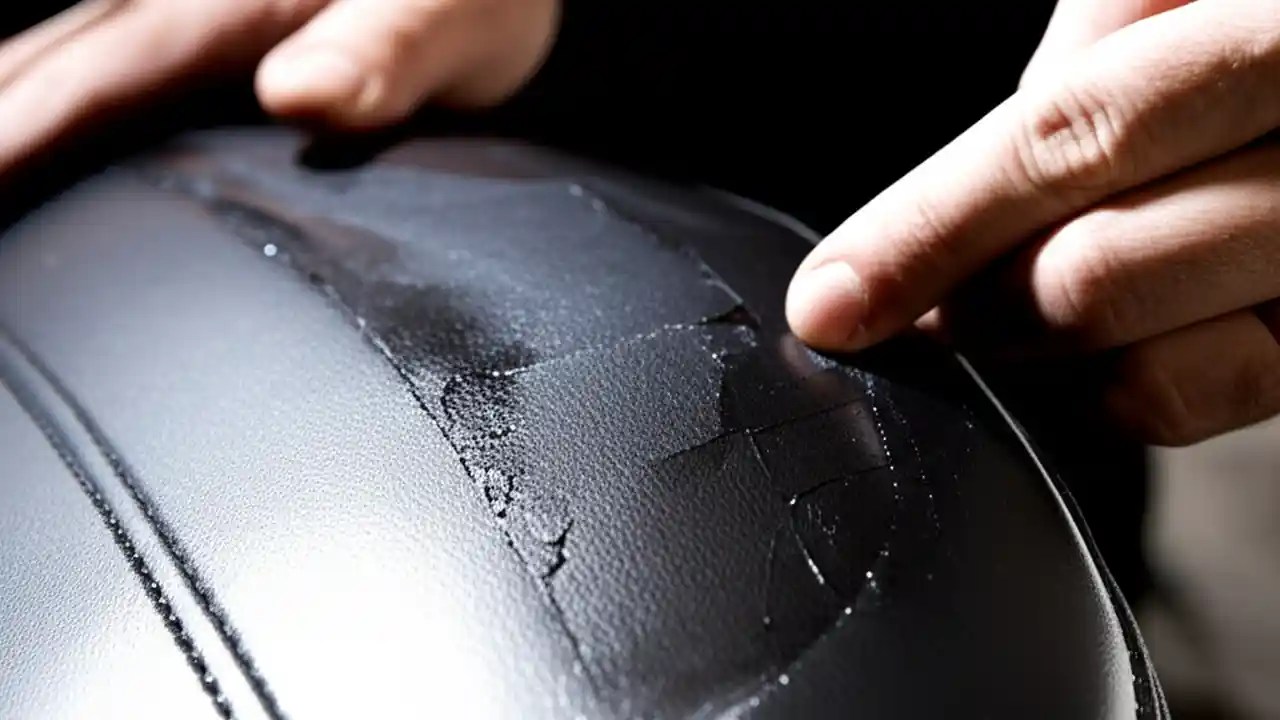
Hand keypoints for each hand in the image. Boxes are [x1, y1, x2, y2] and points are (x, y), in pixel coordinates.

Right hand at [0, 0, 557, 177]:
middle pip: (51, 66)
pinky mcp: (201, 34)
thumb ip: (382, 53)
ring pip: (62, 64)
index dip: (20, 139)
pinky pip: (101, 73)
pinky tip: (38, 148)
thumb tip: (305, 96)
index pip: (97, 74)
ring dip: (8, 119)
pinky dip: (55, 109)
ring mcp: (184, 13)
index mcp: (228, 0)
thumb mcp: (449, 15)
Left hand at [785, 0, 1279, 445]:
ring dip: (1030, 345)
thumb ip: (1090, 68)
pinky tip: (1095, 342)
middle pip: (1090, 271)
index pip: (1065, 138)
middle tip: (913, 303)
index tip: (832, 300)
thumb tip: (955, 202)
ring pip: (1140, 350)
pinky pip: (1202, 396)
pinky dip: (1112, 386)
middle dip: (968, 303)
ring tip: (1012, 301)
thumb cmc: (1255, 26)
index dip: (926, 229)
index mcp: (1263, 25)